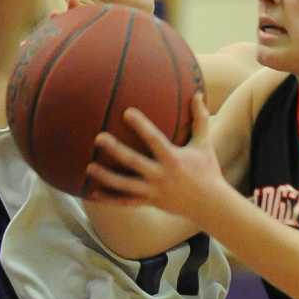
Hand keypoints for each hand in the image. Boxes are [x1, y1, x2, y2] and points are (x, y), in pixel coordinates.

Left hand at [85, 93, 224, 223]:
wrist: (210, 205)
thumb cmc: (206, 170)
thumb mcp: (204, 144)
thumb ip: (200, 119)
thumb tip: (199, 93)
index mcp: (174, 159)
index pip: (154, 140)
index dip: (141, 126)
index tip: (126, 111)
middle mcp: (161, 176)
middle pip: (134, 163)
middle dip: (116, 150)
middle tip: (98, 138)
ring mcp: (154, 191)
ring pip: (125, 185)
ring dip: (106, 177)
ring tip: (89, 167)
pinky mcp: (149, 202)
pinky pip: (125, 202)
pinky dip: (109, 199)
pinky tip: (92, 193)